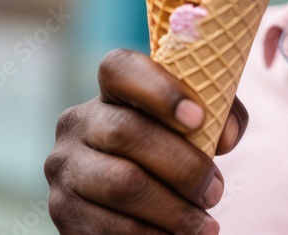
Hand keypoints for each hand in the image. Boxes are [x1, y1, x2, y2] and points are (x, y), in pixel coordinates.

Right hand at [45, 49, 248, 233]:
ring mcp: (65, 168)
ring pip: (121, 185)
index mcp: (109, 90)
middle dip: (183, 166)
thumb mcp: (194, 124)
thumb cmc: (171, 150)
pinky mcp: (63, 211)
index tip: (198, 118)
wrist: (128, 201)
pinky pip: (110, 227)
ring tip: (204, 224)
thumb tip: (225, 135)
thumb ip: (219, 114)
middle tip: (215, 191)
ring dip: (173, 210)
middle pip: (128, 132)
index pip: (120, 69)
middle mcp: (78, 123)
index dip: (159, 90)